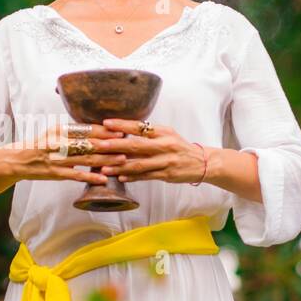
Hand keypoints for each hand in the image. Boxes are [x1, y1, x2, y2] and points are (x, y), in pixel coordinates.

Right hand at [5, 123, 127, 184]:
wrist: (17, 161)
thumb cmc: (39, 146)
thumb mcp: (53, 134)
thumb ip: (73, 133)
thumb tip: (98, 131)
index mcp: (59, 130)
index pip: (86, 129)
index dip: (105, 131)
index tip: (120, 131)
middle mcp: (58, 142)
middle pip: (89, 143)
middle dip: (110, 144)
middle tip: (127, 144)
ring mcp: (57, 158)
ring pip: (86, 159)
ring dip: (106, 160)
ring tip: (122, 160)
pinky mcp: (55, 173)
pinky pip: (76, 175)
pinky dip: (90, 177)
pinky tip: (103, 179)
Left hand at [92, 118, 208, 183]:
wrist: (202, 162)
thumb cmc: (179, 147)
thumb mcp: (166, 135)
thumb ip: (148, 134)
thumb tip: (121, 132)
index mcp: (162, 132)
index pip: (139, 126)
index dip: (122, 125)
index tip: (106, 123)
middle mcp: (164, 145)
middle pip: (136, 145)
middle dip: (115, 145)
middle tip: (99, 145)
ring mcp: (165, 161)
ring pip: (139, 164)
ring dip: (120, 166)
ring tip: (104, 168)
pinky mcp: (166, 175)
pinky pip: (146, 176)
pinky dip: (132, 177)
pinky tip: (120, 178)